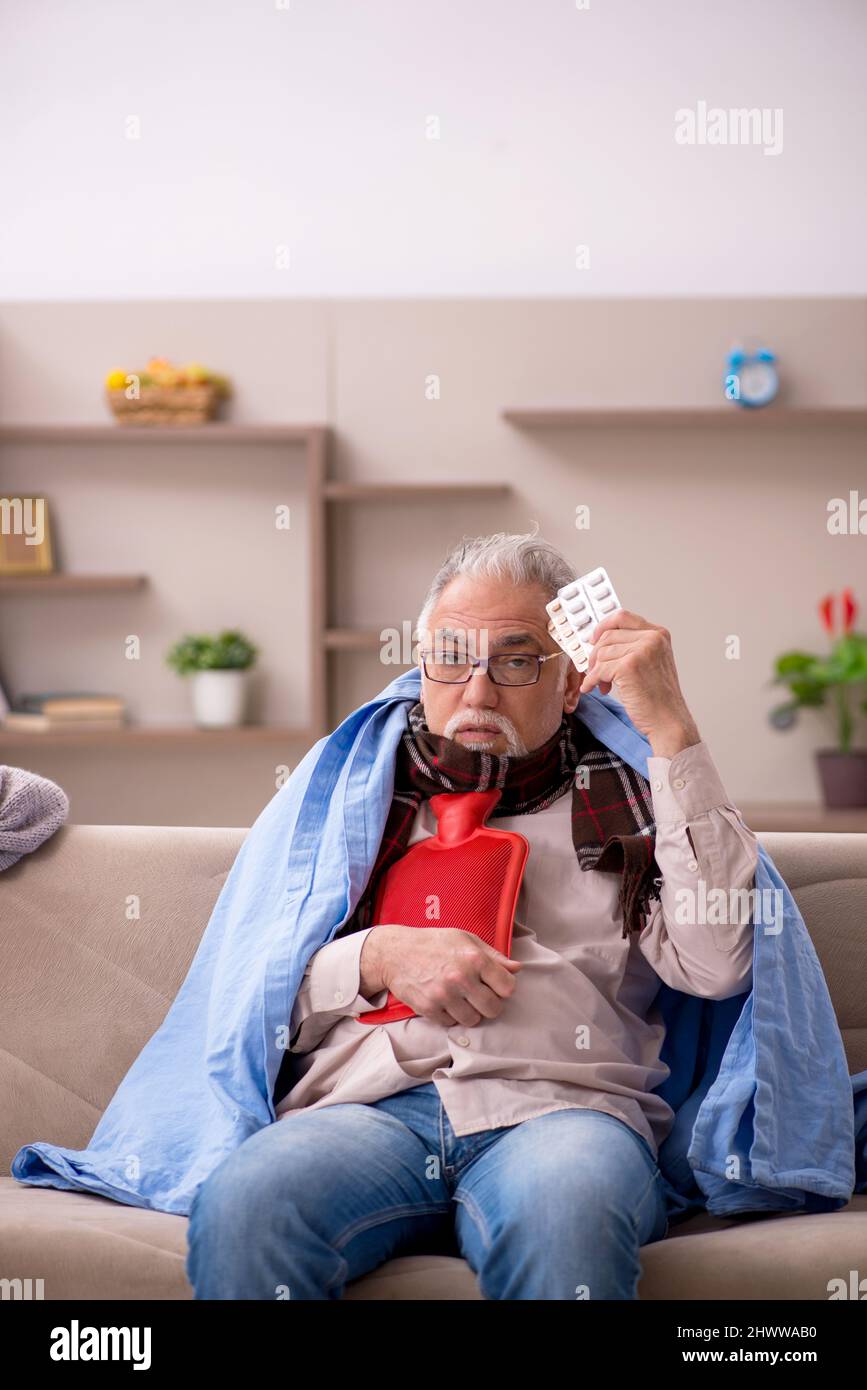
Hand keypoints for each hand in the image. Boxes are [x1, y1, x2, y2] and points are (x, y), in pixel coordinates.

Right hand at [361, 924, 522, 1027]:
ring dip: (470, 1011)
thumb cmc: (434, 943)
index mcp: (474, 958)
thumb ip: (493, 956)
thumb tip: (518, 969)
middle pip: (493, 1009)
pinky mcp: (429, 1009)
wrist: (395, 953)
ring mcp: (444, 996)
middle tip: (479, 994)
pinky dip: (451, 1016)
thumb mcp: (465, 939)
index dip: (504, 988)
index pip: (508, 988)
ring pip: (474, 1020)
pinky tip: (445, 1001)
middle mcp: (461, 978)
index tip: (495, 985)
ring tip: (461, 997)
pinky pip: (452, 1023)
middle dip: (489, 1003)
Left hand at [577, 610, 700, 752]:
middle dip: (596, 655)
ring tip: (604, 685)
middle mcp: (652, 638)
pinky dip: (592, 681)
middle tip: (596, 672)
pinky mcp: (629, 666)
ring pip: (601, 653)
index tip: (593, 639)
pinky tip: (594, 688)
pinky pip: (599, 669)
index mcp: (658, 634)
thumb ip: (633, 647)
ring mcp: (642, 650)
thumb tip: (600, 642)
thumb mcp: (651, 662)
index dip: (603, 627)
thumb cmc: (659, 698)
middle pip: (608, 636)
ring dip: (596, 671)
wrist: (668, 721)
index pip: (622, 617)